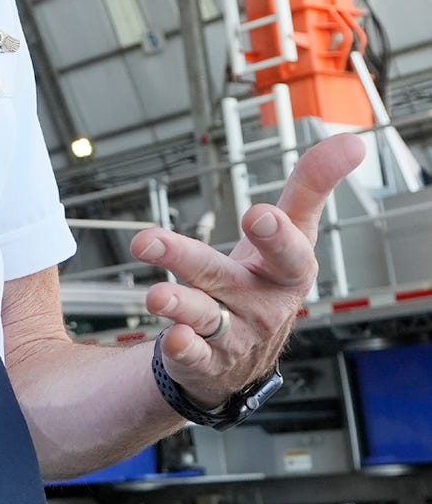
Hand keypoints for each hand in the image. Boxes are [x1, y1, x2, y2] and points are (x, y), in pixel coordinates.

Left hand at [128, 134, 366, 406]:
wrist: (246, 353)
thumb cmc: (268, 278)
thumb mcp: (292, 233)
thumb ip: (311, 186)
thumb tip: (352, 142)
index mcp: (287, 272)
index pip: (289, 252)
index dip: (277, 236)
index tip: (257, 214)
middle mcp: (261, 305)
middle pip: (224, 279)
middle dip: (190, 261)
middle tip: (151, 241)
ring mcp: (234, 336)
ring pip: (205, 317)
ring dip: (179, 305)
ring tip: (154, 296)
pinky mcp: (205, 362)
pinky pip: (194, 357)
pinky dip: (182, 348)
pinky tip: (170, 337)